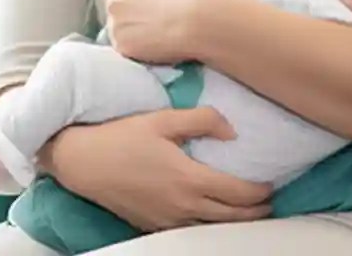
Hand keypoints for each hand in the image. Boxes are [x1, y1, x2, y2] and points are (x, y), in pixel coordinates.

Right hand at [38, 108, 271, 230]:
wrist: (81, 162)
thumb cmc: (120, 136)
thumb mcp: (161, 119)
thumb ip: (202, 120)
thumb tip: (232, 131)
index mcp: (189, 179)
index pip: (238, 194)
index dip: (260, 192)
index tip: (270, 185)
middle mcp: (182, 206)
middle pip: (231, 217)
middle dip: (255, 212)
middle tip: (268, 203)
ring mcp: (167, 220)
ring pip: (212, 229)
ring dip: (234, 222)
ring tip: (246, 213)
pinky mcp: (152, 226)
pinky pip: (190, 232)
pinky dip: (208, 227)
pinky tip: (210, 217)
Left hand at [101, 0, 214, 63]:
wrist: (199, 16)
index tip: (138, 6)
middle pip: (114, 11)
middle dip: (128, 18)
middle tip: (151, 24)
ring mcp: (114, 23)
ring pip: (118, 33)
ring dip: (133, 36)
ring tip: (159, 39)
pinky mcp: (122, 46)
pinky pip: (127, 51)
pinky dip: (139, 52)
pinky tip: (159, 49)